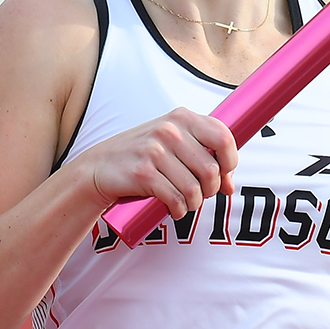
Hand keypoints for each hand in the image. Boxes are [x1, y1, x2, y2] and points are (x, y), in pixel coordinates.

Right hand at [83, 108, 236, 221]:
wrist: (99, 167)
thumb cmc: (141, 156)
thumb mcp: (171, 144)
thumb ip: (202, 156)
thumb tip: (229, 185)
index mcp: (181, 118)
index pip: (223, 137)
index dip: (230, 161)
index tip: (224, 174)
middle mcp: (169, 130)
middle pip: (211, 169)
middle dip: (211, 189)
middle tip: (200, 194)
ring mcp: (155, 151)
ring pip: (194, 188)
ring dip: (194, 203)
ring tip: (185, 203)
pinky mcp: (144, 173)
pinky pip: (176, 199)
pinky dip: (179, 210)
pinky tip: (174, 209)